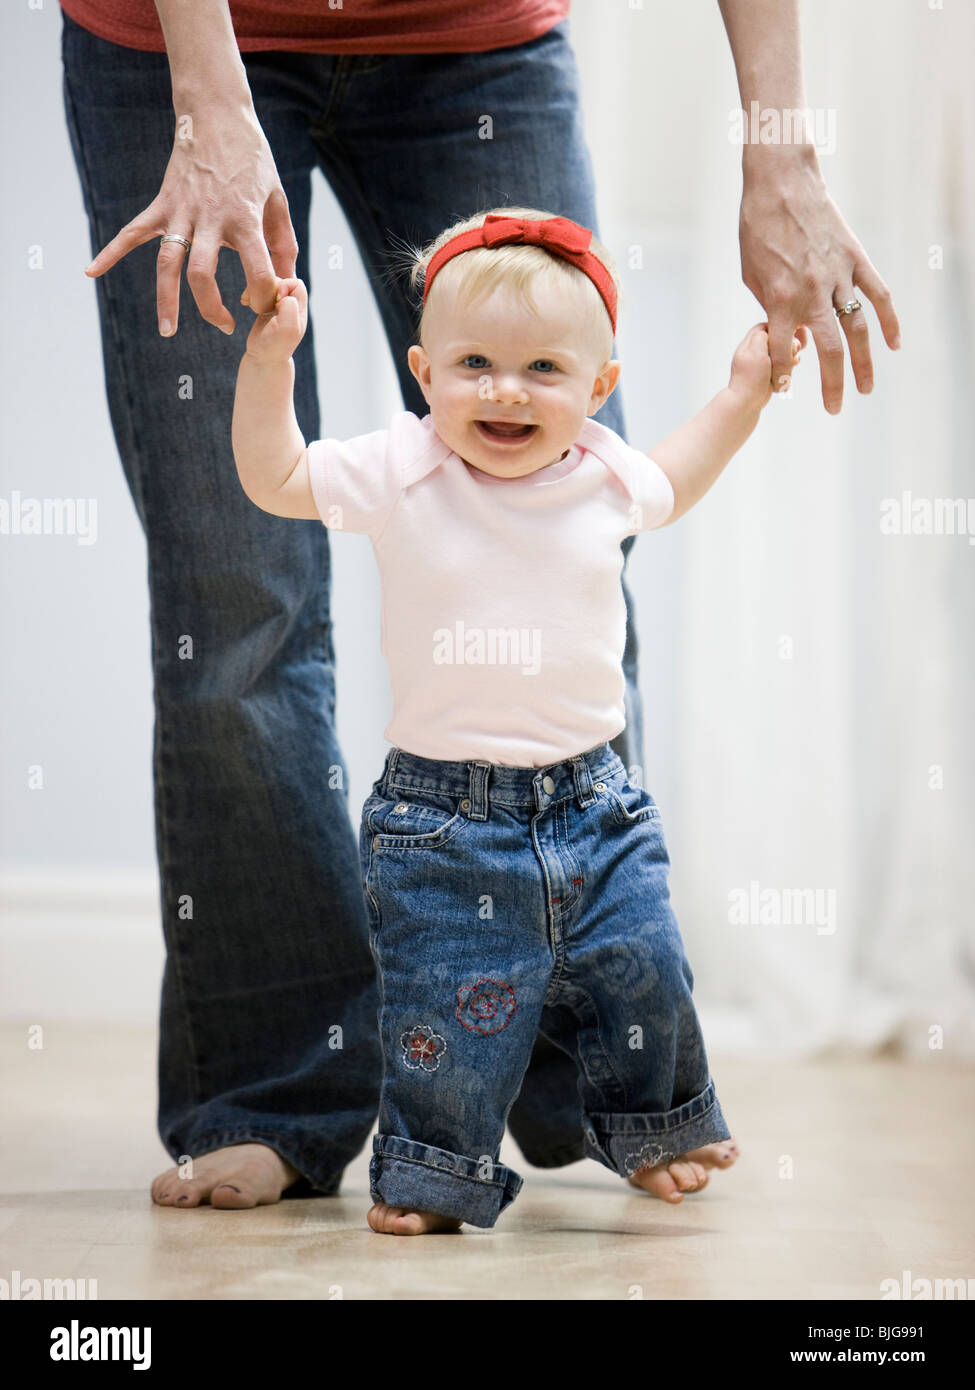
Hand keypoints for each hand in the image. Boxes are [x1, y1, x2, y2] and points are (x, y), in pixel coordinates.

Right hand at [83, 107, 296, 336]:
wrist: (216, 113)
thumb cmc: (253, 159)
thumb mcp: (277, 198)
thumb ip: (283, 242)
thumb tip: (287, 281)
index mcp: (244, 219)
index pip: (256, 272)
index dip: (264, 296)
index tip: (264, 304)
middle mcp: (210, 218)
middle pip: (202, 275)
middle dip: (212, 309)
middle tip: (225, 327)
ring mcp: (181, 211)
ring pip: (168, 264)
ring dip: (166, 300)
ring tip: (168, 331)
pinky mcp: (162, 204)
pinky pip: (132, 232)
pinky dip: (111, 252)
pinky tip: (92, 272)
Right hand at [242, 276, 307, 364]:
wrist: (262, 359)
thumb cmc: (274, 347)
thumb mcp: (287, 329)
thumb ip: (290, 307)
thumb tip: (284, 292)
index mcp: (299, 309)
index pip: (296, 284)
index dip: (284, 287)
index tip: (274, 302)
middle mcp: (291, 305)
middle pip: (282, 279)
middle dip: (268, 286)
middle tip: (259, 301)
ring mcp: (278, 305)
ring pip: (269, 283)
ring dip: (257, 289)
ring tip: (249, 301)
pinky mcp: (266, 307)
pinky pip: (259, 290)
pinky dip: (251, 292)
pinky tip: (245, 302)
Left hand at [728, 321, 805, 409]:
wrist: (745, 403)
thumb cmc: (750, 378)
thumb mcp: (755, 350)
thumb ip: (762, 335)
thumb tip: (772, 327)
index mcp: (750, 343)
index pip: (767, 326)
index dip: (780, 329)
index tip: (789, 337)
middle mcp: (754, 352)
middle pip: (777, 339)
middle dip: (788, 344)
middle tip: (795, 351)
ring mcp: (761, 364)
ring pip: (781, 353)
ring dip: (790, 356)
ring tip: (794, 362)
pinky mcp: (767, 374)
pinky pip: (782, 366)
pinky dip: (788, 367)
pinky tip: (791, 370)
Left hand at [739, 152, 900, 412]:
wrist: (781, 183)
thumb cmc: (758, 228)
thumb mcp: (752, 274)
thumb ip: (770, 306)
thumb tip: (786, 331)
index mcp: (779, 299)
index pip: (781, 351)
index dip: (782, 375)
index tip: (784, 390)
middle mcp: (811, 293)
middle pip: (827, 350)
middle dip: (831, 384)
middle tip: (834, 409)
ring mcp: (837, 276)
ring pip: (856, 328)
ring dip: (863, 363)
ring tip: (866, 388)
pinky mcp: (854, 259)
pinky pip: (877, 294)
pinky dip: (889, 320)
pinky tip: (894, 344)